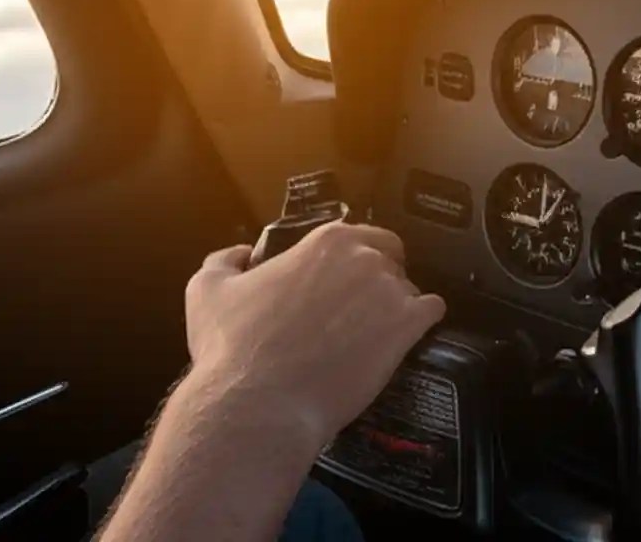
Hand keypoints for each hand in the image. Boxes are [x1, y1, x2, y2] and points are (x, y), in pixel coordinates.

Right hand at [184, 223, 444, 451]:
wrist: (259, 404)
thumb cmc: (232, 348)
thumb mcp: (208, 291)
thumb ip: (225, 261)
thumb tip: (241, 252)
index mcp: (326, 242)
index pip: (362, 236)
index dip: (357, 259)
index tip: (345, 283)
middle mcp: (364, 257)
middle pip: (390, 260)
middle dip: (381, 279)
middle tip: (362, 311)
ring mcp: (390, 291)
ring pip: (409, 290)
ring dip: (397, 308)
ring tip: (375, 337)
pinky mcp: (407, 327)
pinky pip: (432, 312)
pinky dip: (423, 323)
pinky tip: (407, 337)